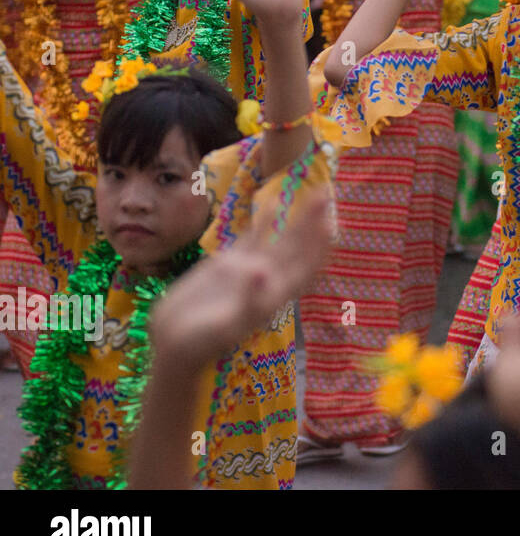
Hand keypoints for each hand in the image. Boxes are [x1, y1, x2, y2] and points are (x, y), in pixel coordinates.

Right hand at [150, 189, 333, 370]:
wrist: (174, 343)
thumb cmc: (202, 342)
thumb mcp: (227, 325)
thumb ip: (247, 298)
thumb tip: (263, 269)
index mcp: (275, 296)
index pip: (306, 267)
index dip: (319, 246)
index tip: (330, 222)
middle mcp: (270, 281)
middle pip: (299, 247)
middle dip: (313, 222)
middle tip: (326, 192)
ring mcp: (251, 270)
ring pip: (281, 240)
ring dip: (298, 219)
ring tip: (315, 193)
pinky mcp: (230, 265)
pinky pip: (253, 239)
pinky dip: (264, 222)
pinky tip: (273, 202)